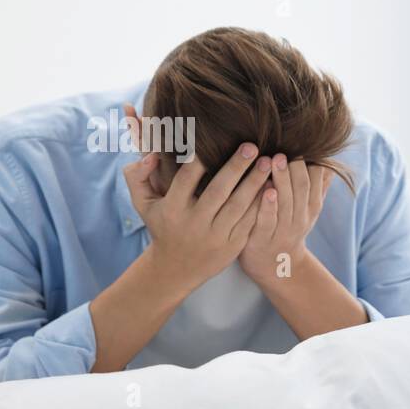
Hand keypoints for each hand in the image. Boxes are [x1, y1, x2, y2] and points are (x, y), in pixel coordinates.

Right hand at [122, 124, 271, 296]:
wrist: (176, 268)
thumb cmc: (162, 226)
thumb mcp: (143, 204)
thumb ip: (137, 176)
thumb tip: (151, 156)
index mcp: (173, 209)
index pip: (186, 180)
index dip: (198, 162)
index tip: (211, 140)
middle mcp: (195, 223)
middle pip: (218, 191)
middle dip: (236, 167)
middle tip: (252, 146)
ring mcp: (216, 235)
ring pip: (239, 206)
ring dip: (255, 183)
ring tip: (268, 162)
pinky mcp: (233, 245)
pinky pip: (250, 221)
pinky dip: (262, 204)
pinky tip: (272, 186)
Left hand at [237, 153, 332, 284]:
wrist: (275, 266)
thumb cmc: (287, 228)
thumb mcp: (307, 210)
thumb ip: (317, 188)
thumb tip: (330, 164)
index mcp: (311, 207)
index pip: (315, 181)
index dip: (310, 164)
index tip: (301, 147)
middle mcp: (301, 217)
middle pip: (302, 189)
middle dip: (294, 169)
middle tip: (284, 150)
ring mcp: (283, 229)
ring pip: (286, 202)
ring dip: (281, 180)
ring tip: (274, 160)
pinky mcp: (264, 238)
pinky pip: (268, 220)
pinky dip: (268, 205)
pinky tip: (266, 191)